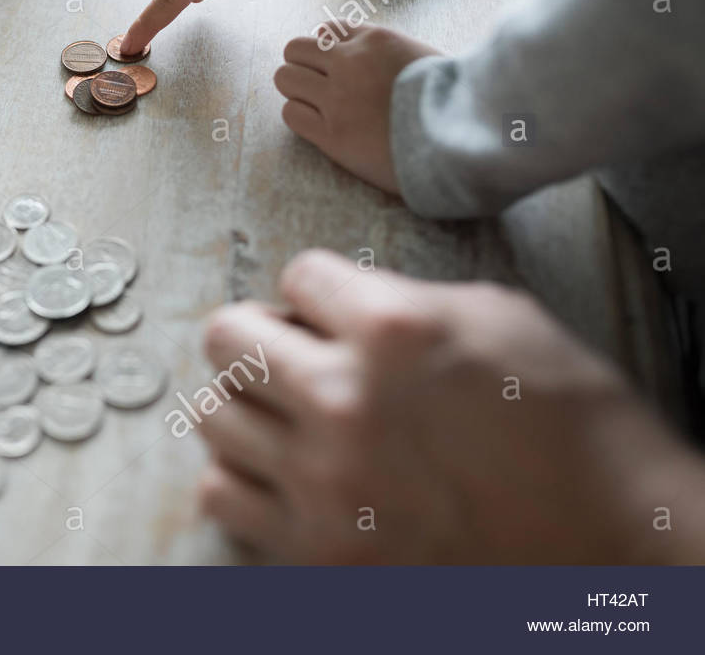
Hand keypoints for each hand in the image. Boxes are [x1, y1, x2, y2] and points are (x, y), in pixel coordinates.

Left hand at [197, 249, 704, 561]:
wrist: (616, 548)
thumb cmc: (571, 428)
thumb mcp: (499, 319)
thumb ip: (400, 299)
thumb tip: (332, 300)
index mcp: (393, 331)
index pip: (296, 275)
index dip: (319, 292)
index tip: (335, 314)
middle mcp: (344, 402)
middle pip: (228, 337)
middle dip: (260, 336)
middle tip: (292, 355)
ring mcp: (324, 484)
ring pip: (213, 415)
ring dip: (249, 407)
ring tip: (290, 418)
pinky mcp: (315, 554)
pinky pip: (221, 493)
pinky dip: (246, 479)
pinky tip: (287, 476)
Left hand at [273, 24, 437, 195]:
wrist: (457, 140)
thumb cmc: (452, 101)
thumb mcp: (426, 57)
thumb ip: (392, 52)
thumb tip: (367, 51)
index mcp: (376, 40)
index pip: (328, 29)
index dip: (326, 48)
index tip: (335, 64)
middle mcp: (350, 63)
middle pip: (295, 49)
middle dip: (303, 66)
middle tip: (319, 87)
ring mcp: (337, 98)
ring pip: (285, 78)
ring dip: (297, 90)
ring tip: (317, 106)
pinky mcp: (331, 134)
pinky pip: (291, 114)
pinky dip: (300, 117)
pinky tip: (320, 127)